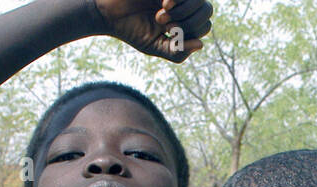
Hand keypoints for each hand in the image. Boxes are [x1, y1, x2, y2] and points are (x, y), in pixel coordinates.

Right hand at [94, 0, 212, 61]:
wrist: (109, 14)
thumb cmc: (132, 30)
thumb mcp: (155, 47)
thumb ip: (177, 51)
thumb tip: (201, 45)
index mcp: (183, 21)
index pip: (205, 26)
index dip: (193, 32)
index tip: (171, 35)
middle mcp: (182, 5)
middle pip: (207, 11)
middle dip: (190, 22)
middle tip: (166, 26)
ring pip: (199, 0)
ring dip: (184, 11)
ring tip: (161, 14)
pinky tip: (164, 3)